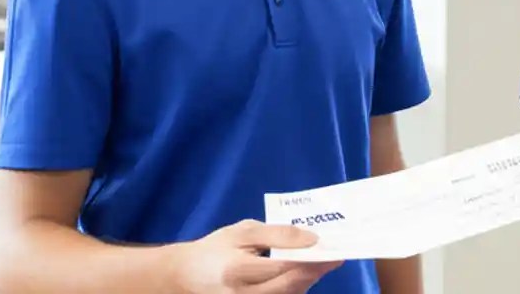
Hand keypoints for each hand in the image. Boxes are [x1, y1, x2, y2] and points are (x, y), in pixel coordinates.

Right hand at [169, 219, 342, 293]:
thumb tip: (312, 238)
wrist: (185, 277)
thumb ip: (276, 234)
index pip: (284, 266)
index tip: (334, 250)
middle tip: (334, 258)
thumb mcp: (242, 232)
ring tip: (318, 264)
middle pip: (290, 287)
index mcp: (237, 270)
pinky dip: (294, 289)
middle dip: (315, 272)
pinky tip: (300, 276)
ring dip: (307, 282)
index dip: (312, 259)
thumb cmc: (215, 249)